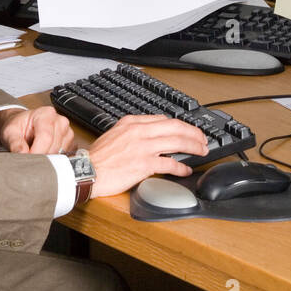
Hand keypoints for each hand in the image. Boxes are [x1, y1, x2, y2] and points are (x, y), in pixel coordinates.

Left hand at [0, 106, 75, 154]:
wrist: (24, 125)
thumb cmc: (19, 126)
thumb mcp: (10, 132)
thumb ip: (15, 143)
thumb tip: (22, 154)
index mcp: (46, 114)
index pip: (46, 137)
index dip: (37, 152)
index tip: (27, 159)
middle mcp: (60, 121)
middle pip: (54, 147)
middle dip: (41, 157)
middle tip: (29, 158)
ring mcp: (67, 132)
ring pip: (60, 154)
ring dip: (47, 159)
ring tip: (36, 152)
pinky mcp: (70, 143)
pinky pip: (64, 156)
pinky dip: (54, 160)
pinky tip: (44, 154)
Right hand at [86, 116, 208, 197]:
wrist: (87, 171)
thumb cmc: (98, 158)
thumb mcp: (114, 134)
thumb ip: (132, 131)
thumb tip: (150, 135)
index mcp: (132, 122)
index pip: (163, 119)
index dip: (180, 125)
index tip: (187, 130)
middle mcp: (139, 131)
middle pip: (175, 127)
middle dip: (193, 133)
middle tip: (203, 139)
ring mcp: (143, 147)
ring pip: (177, 142)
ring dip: (194, 147)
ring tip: (202, 151)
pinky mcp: (144, 164)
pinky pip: (170, 163)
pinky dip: (181, 166)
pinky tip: (186, 170)